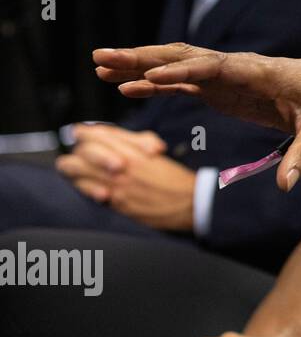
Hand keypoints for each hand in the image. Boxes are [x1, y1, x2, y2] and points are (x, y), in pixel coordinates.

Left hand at [57, 136, 195, 231]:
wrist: (191, 203)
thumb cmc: (175, 179)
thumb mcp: (154, 151)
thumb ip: (132, 141)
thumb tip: (108, 134)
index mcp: (133, 149)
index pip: (96, 134)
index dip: (84, 133)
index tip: (80, 134)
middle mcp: (122, 164)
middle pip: (82, 151)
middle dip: (77, 151)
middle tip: (78, 155)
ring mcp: (116, 184)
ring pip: (76, 170)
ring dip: (74, 170)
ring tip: (79, 171)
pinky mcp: (116, 202)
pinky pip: (87, 191)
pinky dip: (85, 188)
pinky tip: (92, 188)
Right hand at [93, 43, 300, 190]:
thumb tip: (286, 185)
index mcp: (264, 72)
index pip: (220, 67)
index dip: (188, 70)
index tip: (156, 75)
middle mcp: (239, 68)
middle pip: (187, 57)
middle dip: (147, 57)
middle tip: (105, 55)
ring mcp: (227, 77)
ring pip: (178, 65)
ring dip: (141, 64)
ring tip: (101, 64)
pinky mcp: (221, 89)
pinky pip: (182, 82)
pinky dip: (154, 82)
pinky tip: (126, 86)